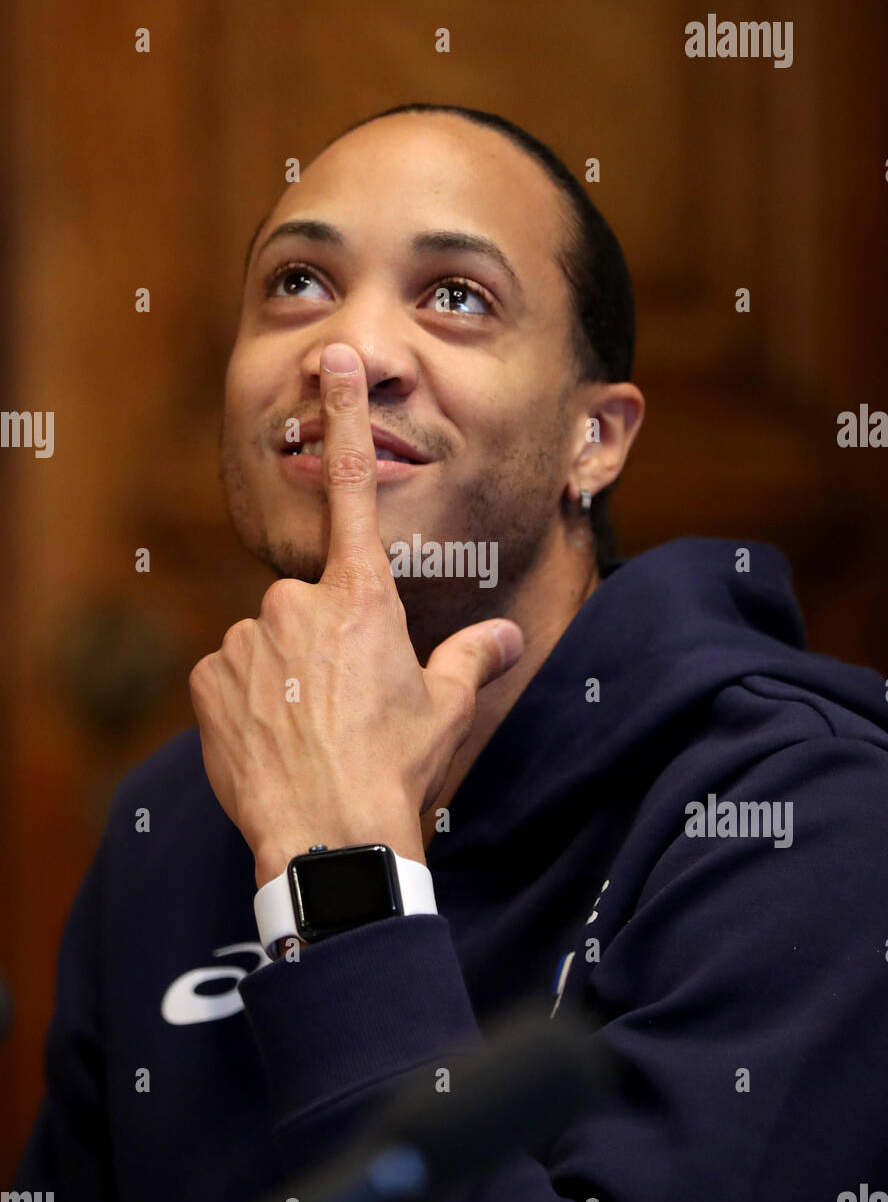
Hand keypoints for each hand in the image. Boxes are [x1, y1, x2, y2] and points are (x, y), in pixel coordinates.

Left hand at [189, 343, 523, 888]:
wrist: (330, 837)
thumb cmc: (397, 768)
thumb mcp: (445, 708)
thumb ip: (473, 656)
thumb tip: (508, 634)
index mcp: (362, 599)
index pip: (354, 492)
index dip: (346, 421)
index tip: (336, 364)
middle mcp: (297, 602)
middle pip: (308, 601)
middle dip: (324, 638)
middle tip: (346, 701)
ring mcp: (246, 639)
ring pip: (268, 639)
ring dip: (285, 671)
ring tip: (311, 728)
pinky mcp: (208, 678)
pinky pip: (229, 672)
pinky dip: (247, 697)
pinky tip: (271, 738)